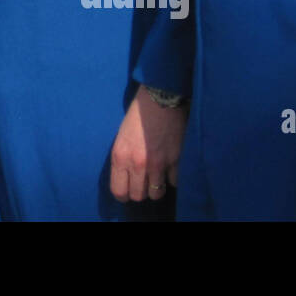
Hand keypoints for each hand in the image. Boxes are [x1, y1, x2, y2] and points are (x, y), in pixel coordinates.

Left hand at [109, 84, 186, 201]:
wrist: (159, 99)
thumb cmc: (137, 115)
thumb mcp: (121, 137)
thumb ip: (123, 159)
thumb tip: (126, 178)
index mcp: (120, 156)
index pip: (119, 191)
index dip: (123, 194)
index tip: (128, 190)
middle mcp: (138, 164)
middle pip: (138, 196)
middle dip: (140, 191)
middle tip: (143, 182)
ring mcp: (158, 164)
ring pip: (156, 193)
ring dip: (157, 187)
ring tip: (157, 176)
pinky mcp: (176, 160)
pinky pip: (174, 182)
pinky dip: (172, 178)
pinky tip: (170, 168)